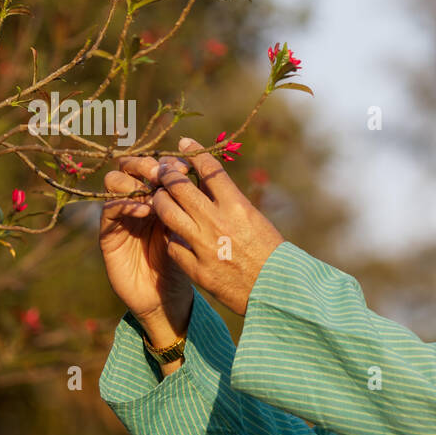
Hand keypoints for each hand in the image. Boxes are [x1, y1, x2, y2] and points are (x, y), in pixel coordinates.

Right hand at [99, 156, 194, 342]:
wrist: (167, 297)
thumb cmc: (186, 264)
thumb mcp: (194, 231)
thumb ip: (194, 206)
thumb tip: (205, 174)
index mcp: (160, 196)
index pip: (157, 165)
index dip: (168, 162)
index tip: (184, 165)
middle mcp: (138, 201)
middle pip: (131, 166)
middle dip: (145, 163)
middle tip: (161, 172)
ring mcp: (121, 215)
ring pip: (115, 181)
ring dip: (133, 180)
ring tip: (152, 191)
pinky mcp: (109, 233)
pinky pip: (110, 210)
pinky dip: (125, 204)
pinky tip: (144, 209)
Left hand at [150, 137, 284, 315]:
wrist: (275, 290)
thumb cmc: (270, 253)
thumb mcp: (255, 220)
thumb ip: (229, 203)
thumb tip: (206, 185)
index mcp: (237, 206)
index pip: (209, 170)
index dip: (193, 153)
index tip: (184, 144)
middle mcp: (217, 221)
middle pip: (179, 186)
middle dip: (167, 173)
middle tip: (163, 170)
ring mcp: (203, 245)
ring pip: (166, 211)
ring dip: (160, 200)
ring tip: (159, 197)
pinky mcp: (195, 267)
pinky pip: (172, 243)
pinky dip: (172, 236)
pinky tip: (174, 234)